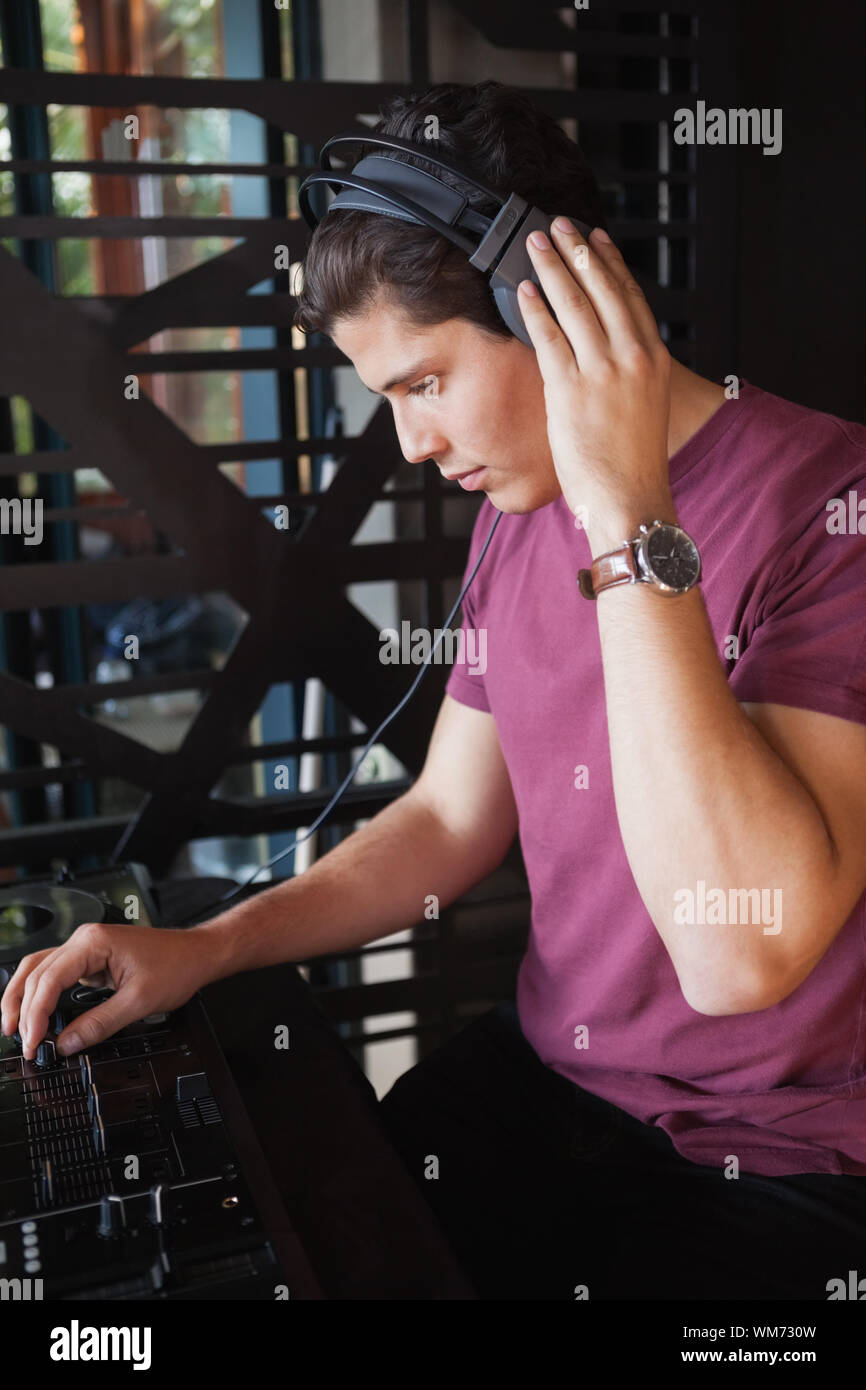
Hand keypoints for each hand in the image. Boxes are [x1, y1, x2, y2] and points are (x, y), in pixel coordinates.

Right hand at [0, 921, 208, 1057]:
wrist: (198, 954)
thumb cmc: (177, 966)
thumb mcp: (139, 1002)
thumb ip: (99, 1024)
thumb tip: (67, 1044)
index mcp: (93, 942)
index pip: (49, 979)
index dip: (36, 1014)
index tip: (33, 1042)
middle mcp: (85, 940)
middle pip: (36, 973)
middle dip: (23, 1010)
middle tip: (23, 1043)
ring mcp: (86, 948)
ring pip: (39, 971)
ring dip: (23, 999)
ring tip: (13, 1028)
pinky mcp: (90, 960)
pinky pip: (54, 975)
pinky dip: (40, 994)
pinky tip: (33, 1013)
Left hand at [518, 219, 673, 534]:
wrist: (631, 498)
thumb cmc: (632, 463)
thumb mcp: (645, 407)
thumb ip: (630, 375)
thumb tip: (608, 356)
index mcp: (653, 360)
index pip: (630, 296)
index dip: (610, 262)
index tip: (596, 237)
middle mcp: (632, 358)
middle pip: (602, 289)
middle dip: (577, 250)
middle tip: (558, 225)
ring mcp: (602, 372)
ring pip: (574, 304)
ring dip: (552, 268)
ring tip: (535, 245)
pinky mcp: (571, 390)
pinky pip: (549, 337)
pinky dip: (535, 308)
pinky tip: (523, 289)